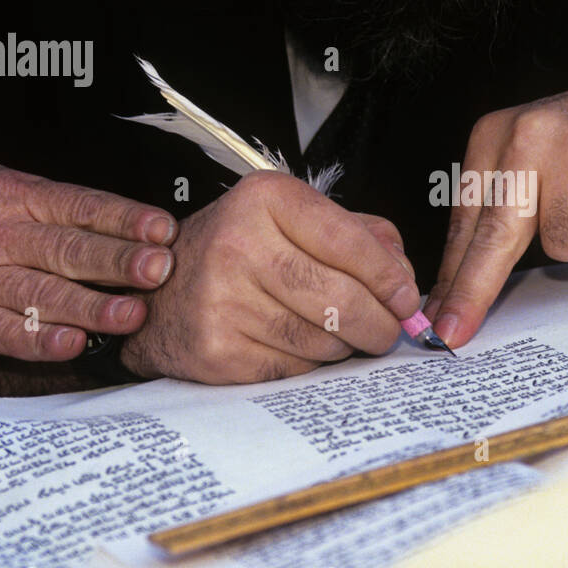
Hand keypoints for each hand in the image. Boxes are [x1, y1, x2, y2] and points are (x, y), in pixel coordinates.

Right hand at [0, 161, 178, 359]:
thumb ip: (49, 202)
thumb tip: (111, 216)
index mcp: (17, 198)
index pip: (83, 207)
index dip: (126, 220)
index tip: (163, 231)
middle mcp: (4, 236)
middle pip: (72, 249)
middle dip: (120, 261)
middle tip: (160, 270)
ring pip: (46, 293)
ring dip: (93, 306)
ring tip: (132, 315)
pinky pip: (7, 331)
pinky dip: (40, 339)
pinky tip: (71, 344)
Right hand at [119, 171, 421, 384]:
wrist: (162, 293)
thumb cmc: (244, 253)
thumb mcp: (296, 221)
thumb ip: (361, 237)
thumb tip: (405, 281)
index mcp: (265, 199)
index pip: (349, 242)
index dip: (389, 277)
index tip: (406, 298)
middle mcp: (238, 243)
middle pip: (341, 299)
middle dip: (379, 323)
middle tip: (389, 331)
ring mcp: (222, 299)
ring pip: (322, 339)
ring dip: (345, 345)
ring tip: (340, 335)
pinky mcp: (216, 349)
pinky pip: (294, 367)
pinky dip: (311, 364)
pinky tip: (301, 348)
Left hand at [424, 59, 567, 346]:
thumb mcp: (540, 152)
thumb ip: (504, 203)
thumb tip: (464, 280)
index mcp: (498, 132)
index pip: (467, 217)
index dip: (452, 274)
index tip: (437, 317)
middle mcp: (530, 135)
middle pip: (496, 236)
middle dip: (475, 291)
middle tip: (453, 332)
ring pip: (564, 246)